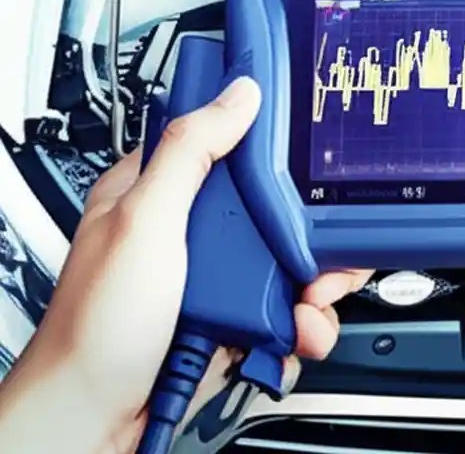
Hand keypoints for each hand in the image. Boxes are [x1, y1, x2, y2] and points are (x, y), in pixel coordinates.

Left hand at [0, 77, 372, 453]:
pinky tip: (290, 337)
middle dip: (309, 240)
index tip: (314, 157)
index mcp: (158, 193)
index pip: (226, 145)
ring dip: (311, 293)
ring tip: (305, 309)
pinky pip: (285, 314)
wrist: (95, 419)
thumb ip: (191, 153)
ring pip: (289, 268)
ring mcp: (212, 281)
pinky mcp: (231, 323)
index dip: (273, 148)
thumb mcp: (145, 222)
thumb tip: (239, 94)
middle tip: (320, 257)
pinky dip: (298, 329)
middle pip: (275, 213)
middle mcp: (188, 234)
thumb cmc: (95, 325)